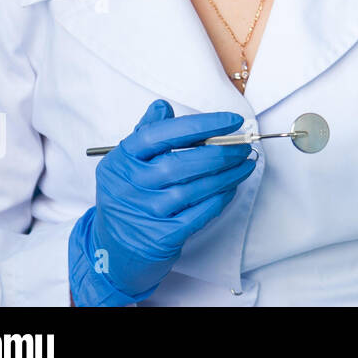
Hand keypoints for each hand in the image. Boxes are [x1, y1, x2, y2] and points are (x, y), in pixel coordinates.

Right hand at [69, 100, 255, 305]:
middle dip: (220, 152)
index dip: (199, 125)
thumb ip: (146, 132)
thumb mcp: (127, 163)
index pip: (158, 134)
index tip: (230, 120)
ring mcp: (145, 212)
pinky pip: (200, 213)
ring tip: (245, 164)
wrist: (112, 251)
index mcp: (121, 160)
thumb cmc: (128, 197)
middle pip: (180, 163)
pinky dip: (220, 198)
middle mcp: (129, 186)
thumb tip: (162, 106)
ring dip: (228, 174)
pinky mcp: (162, 236)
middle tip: (243, 145)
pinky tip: (231, 188)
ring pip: (194, 189)